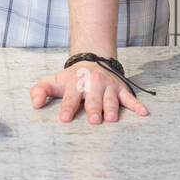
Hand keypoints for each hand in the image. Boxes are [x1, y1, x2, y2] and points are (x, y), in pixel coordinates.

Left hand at [30, 62, 149, 124]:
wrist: (91, 60)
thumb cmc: (70, 79)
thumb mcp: (52, 81)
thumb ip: (40, 91)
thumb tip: (35, 104)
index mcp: (75, 83)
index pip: (70, 97)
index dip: (67, 107)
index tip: (64, 118)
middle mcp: (93, 83)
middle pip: (93, 98)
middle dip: (93, 108)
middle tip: (94, 120)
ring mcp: (108, 86)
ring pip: (111, 98)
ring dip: (112, 108)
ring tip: (111, 119)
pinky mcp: (121, 89)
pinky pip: (130, 97)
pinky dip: (137, 105)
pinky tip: (143, 113)